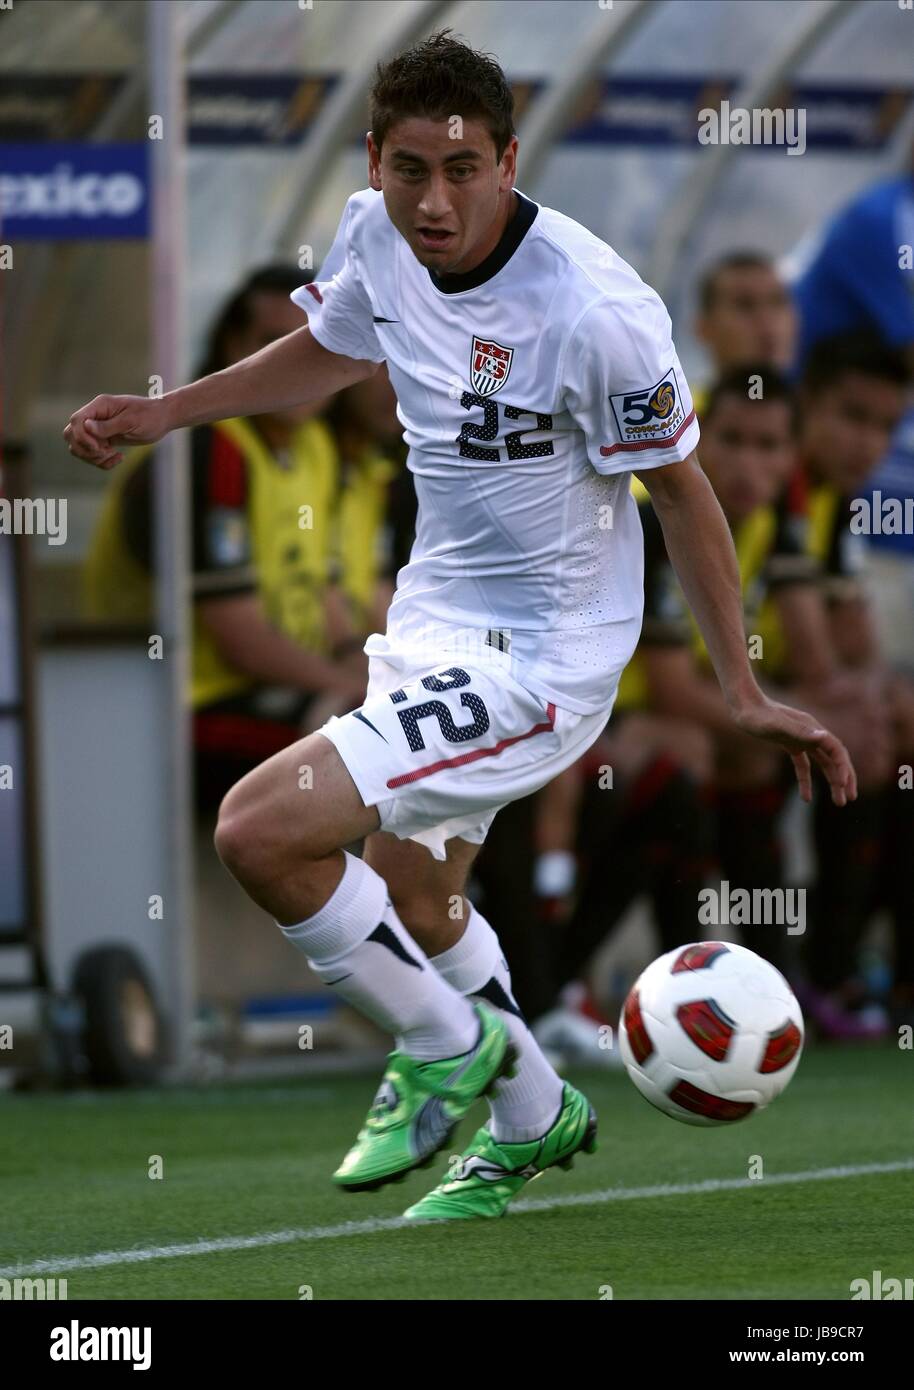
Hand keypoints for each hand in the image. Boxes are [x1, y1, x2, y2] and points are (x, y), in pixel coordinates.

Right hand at [64, 394, 172, 468]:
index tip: (99, 447)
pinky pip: (93, 455)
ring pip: (79, 448)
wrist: (162, 419)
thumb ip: (108, 426)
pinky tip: (119, 458)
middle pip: (71, 434)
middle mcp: (95, 416)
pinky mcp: (104, 440)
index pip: (76, 420)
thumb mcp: (130, 421)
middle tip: (105, 452)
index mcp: (100, 406)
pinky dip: (102, 462)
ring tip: (114, 456)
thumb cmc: (150, 416)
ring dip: (94, 458)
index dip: (82, 437)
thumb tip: (86, 427)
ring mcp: (98, 429)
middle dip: (85, 449)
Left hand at [729, 693, 856, 806]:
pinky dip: (806, 781)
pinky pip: (803, 765)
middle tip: (850, 799)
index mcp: (812, 728)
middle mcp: (811, 733)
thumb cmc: (757, 715)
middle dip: (844, 778)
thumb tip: (823, 737)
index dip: (842, 767)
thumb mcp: (776, 725)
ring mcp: (801, 738)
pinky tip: (806, 798)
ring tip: (839, 802)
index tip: (842, 785)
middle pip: (835, 759)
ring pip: (823, 763)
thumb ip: (799, 731)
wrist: (742, 705)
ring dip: (833, 782)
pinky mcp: (789, 743)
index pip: (836, 751)